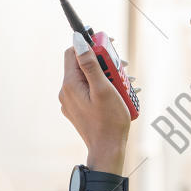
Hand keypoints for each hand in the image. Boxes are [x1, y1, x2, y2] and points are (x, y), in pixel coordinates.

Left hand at [59, 38, 129, 173]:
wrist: (108, 151)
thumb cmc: (109, 120)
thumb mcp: (103, 88)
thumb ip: (90, 64)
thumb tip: (78, 40)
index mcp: (70, 85)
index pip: (73, 52)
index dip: (90, 45)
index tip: (109, 47)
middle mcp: (66, 93)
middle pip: (82, 66)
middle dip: (104, 63)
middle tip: (122, 68)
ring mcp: (71, 103)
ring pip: (87, 79)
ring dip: (107, 76)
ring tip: (125, 83)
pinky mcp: (78, 111)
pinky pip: (88, 92)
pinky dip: (103, 89)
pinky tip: (118, 94)